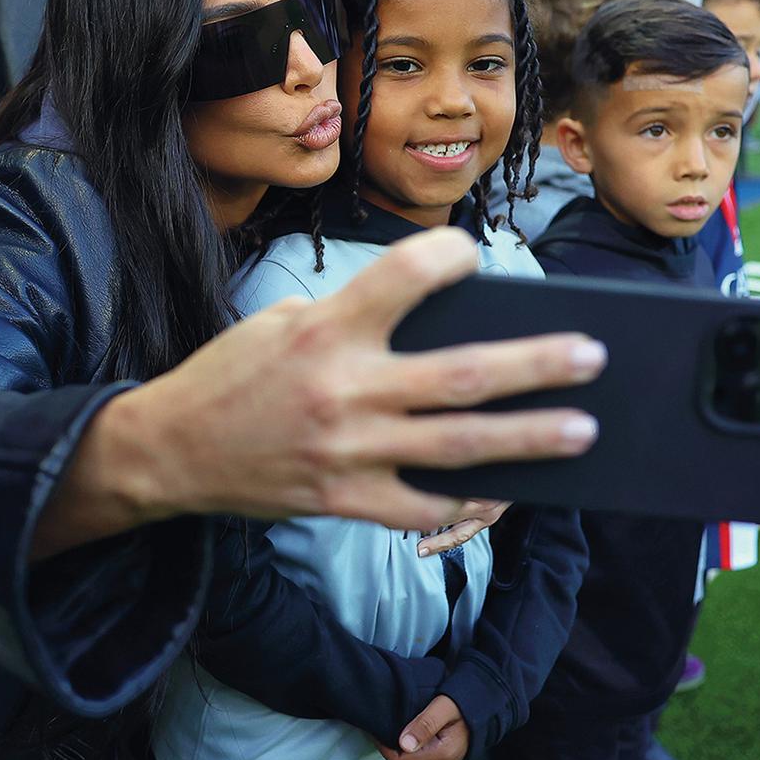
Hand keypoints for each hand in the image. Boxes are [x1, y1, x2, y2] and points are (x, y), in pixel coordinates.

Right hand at [39, 228, 604, 557]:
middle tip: (592, 356)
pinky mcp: (342, 499)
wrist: (168, 450)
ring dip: (530, 436)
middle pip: (463, 375)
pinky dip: (469, 500)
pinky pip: (422, 506)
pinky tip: (508, 491)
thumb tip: (431, 323)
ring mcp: (349, 451)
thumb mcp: (280, 323)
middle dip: (538, 365)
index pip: (405, 275)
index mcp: (326, 328)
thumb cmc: (229, 377)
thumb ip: (352, 319)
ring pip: (460, 445)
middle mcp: (344, 389)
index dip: (451, 256)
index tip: (476, 254)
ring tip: (583, 428)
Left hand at [377, 695, 469, 759]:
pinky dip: (406, 746)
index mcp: (443, 753)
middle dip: (389, 747)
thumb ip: (425, 724)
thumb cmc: (464, 701)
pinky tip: (402, 733)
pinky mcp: (440, 755)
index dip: (385, 746)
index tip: (377, 729)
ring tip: (388, 728)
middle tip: (380, 727)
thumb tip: (404, 743)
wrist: (483, 702)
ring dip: (397, 747)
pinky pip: (417, 756)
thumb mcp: (444, 706)